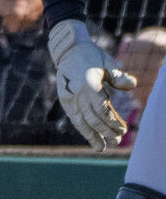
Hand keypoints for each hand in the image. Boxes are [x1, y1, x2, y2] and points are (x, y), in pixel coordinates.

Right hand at [49, 18, 135, 150]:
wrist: (68, 51)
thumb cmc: (92, 56)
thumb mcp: (107, 62)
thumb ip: (119, 75)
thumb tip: (133, 85)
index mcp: (90, 87)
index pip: (103, 111)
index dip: (113, 123)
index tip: (124, 130)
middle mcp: (78, 95)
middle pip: (93, 120)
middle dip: (105, 132)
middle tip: (117, 141)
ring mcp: (69, 99)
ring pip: (80, 123)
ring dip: (92, 136)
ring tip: (101, 148)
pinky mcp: (65, 101)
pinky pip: (74, 119)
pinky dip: (82, 129)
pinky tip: (90, 137)